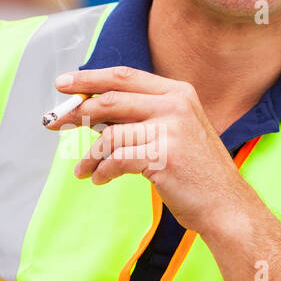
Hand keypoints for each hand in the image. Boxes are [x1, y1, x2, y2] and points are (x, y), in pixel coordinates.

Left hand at [46, 65, 244, 235]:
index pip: (124, 76)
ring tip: (84, 170)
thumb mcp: (173, 132)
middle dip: (76, 110)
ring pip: (110, 134)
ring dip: (89, 155)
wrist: (226, 205)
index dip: (89, 78)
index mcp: (177, 92)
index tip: (64, 83)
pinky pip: (117, 160)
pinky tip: (100, 179)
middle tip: (54, 123)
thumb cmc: (195, 171)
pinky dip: (102, 171)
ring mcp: (171, 130)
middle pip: (111, 98)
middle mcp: (175, 104)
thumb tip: (91, 111)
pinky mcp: (164, 157)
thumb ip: (139, 117)